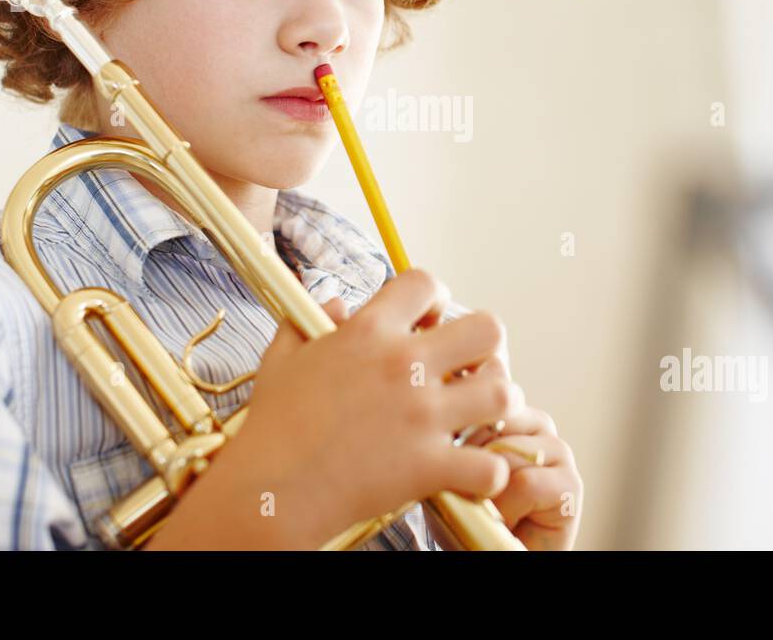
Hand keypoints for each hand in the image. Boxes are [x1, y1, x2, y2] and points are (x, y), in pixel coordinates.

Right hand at [238, 270, 524, 542]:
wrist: (270, 489)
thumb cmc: (273, 425)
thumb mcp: (283, 357)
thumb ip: (310, 320)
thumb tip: (336, 303)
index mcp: (369, 331)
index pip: (426, 282)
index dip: (436, 298)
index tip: (430, 321)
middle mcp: (403, 365)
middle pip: (488, 329)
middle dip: (484, 348)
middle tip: (466, 370)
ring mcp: (421, 415)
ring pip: (503, 391)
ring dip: (496, 405)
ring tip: (476, 418)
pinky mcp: (428, 465)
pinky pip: (490, 465)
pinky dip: (488, 473)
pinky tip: (471, 473)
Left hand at [459, 354, 582, 550]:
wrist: (481, 548)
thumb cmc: (456, 507)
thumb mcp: (443, 454)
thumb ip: (454, 416)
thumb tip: (455, 375)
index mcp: (506, 405)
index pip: (490, 379)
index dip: (462, 412)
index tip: (449, 445)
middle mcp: (536, 422)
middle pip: (497, 415)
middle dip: (471, 453)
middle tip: (466, 484)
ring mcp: (558, 450)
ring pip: (509, 451)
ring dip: (487, 485)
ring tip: (484, 505)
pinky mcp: (571, 485)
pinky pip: (527, 482)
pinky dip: (506, 508)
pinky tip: (505, 519)